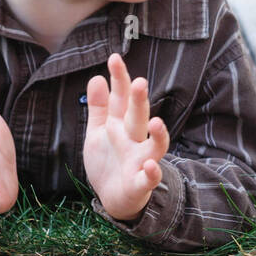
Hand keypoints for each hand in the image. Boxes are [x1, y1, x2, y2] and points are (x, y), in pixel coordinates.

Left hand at [83, 53, 169, 220]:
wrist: (113, 197)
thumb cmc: (109, 160)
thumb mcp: (98, 131)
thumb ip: (99, 107)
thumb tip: (97, 77)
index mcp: (121, 125)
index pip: (121, 98)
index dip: (119, 80)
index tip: (114, 58)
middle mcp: (134, 139)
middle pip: (139, 117)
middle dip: (139, 101)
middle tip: (139, 83)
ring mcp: (139, 160)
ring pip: (154, 145)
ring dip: (159, 135)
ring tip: (157, 123)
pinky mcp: (140, 184)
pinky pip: (149, 178)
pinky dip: (152, 173)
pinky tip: (149, 165)